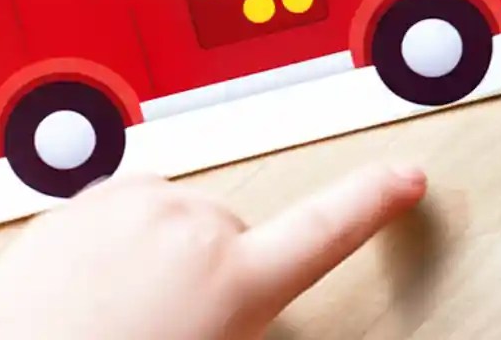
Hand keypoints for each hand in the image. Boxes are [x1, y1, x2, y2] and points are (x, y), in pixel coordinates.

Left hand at [0, 165, 425, 339]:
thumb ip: (248, 315)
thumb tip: (251, 301)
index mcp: (235, 279)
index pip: (328, 229)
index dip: (374, 201)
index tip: (405, 176)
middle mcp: (194, 226)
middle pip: (235, 235)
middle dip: (215, 269)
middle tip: (173, 323)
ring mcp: (140, 203)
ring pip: (183, 219)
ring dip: (166, 252)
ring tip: (123, 305)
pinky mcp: (95, 192)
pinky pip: (136, 209)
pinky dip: (127, 236)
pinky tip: (99, 279)